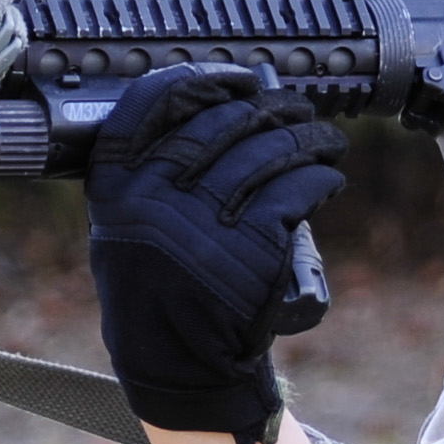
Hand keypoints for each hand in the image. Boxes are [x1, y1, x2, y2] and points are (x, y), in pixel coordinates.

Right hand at [85, 65, 346, 442]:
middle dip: (269, 107)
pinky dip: (320, 176)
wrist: (179, 363)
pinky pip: (298, 187)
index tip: (236, 80)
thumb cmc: (156, 293)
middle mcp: (156, 194)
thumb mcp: (124, 229)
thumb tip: (212, 113)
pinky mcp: (255, 242)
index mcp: (116, 183)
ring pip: (269, 149)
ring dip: (306, 136)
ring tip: (322, 139)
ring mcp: (206, 216)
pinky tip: (327, 175)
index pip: (155, 101)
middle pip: (225, 121)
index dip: (204, 81)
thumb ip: (148, 175)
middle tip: (293, 108)